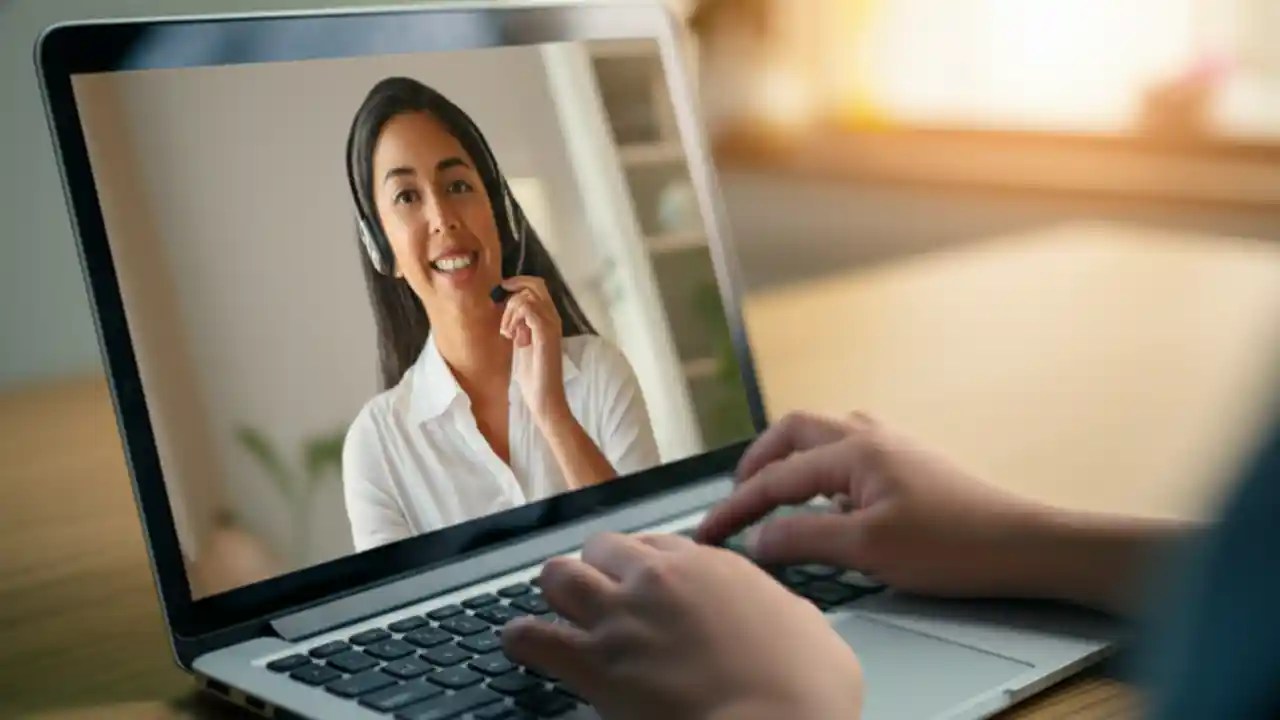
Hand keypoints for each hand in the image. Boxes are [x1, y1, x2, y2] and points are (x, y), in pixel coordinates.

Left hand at [500, 276, 567, 423]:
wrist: (545, 397)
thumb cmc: (533, 375)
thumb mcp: (521, 342)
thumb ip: (519, 324)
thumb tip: (508, 309)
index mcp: (549, 319)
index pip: (537, 286)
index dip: (518, 283)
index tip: (502, 292)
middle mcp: (553, 318)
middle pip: (535, 285)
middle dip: (512, 295)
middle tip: (505, 322)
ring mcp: (551, 325)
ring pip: (527, 297)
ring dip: (510, 312)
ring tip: (508, 334)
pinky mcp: (546, 334)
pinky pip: (528, 310)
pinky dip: (515, 320)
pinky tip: (513, 337)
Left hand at [502, 533, 861, 719]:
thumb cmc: (806, 687)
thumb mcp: (809, 625)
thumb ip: (779, 606)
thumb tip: (782, 613)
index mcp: (710, 565)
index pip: (657, 542)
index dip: (648, 565)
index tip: (648, 585)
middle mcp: (659, 578)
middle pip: (602, 549)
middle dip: (600, 572)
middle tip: (606, 602)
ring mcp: (621, 617)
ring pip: (559, 576)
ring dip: (559, 594)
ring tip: (561, 614)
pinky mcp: (595, 664)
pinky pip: (531, 637)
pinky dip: (523, 640)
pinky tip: (523, 646)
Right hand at [697, 411, 1048, 598]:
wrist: (1022, 544)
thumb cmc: (956, 543)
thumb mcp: (868, 549)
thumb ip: (805, 538)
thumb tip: (760, 537)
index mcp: (856, 451)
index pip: (777, 477)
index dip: (737, 506)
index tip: (710, 532)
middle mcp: (870, 437)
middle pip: (794, 432)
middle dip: (757, 461)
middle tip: (736, 495)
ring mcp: (892, 446)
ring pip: (822, 435)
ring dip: (789, 456)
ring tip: (772, 488)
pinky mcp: (908, 465)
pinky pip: (847, 449)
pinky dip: (819, 465)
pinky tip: (824, 495)